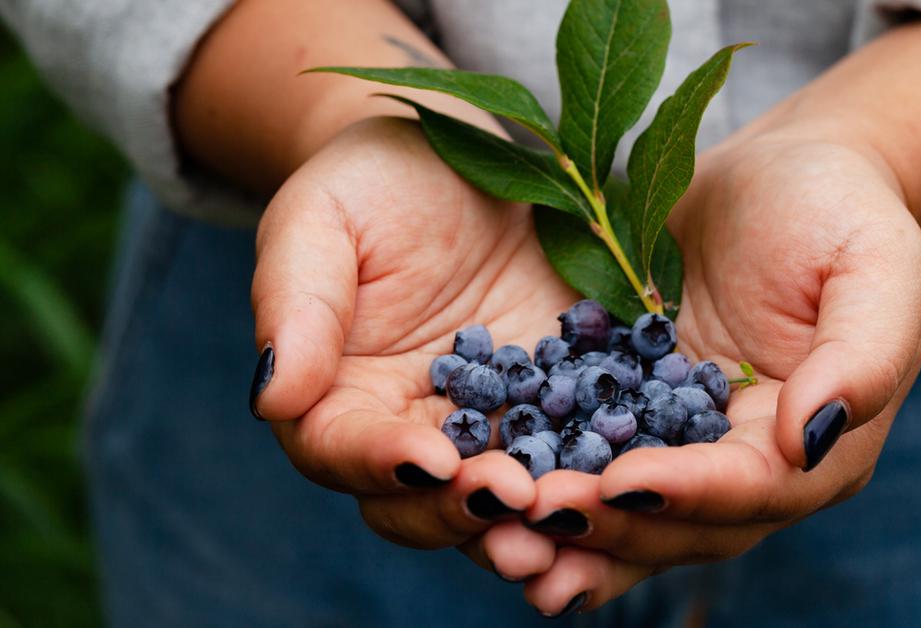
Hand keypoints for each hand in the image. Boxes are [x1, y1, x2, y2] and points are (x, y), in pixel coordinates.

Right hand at [250, 116, 569, 577]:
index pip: (342, 450)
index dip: (380, 463)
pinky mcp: (560, 405)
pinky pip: (577, 455)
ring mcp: (493, 426)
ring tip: (571, 522)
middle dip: (466, 510)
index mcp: (339, 396)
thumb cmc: (373, 179)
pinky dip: (597, 480)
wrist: (465, 157)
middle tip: (514, 500)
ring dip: (533, 523)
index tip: (428, 460)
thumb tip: (272, 397)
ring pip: (501, 499)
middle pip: (423, 500)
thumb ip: (296, 304)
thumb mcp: (322, 219)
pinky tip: (631, 487)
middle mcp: (413, 429)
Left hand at [516, 134, 920, 613]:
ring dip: (570, 530)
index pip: (754, 487)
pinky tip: (486, 495)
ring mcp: (689, 444)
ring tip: (503, 533)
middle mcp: (754, 464)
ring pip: (632, 512)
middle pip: (684, 521)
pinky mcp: (636, 413)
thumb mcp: (875, 267)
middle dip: (612, 525)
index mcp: (821, 444)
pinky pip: (590, 459)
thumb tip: (811, 439)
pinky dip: (548, 483)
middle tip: (537, 514)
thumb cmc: (842, 211)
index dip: (689, 492)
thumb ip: (862, 357)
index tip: (621, 482)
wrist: (786, 174)